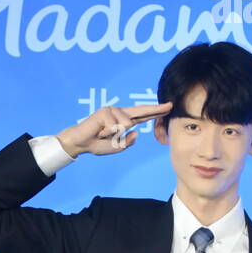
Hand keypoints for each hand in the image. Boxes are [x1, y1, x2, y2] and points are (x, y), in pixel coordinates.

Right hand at [56, 101, 172, 157]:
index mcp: (124, 120)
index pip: (143, 116)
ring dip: (114, 134)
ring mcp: (113, 110)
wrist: (81, 144)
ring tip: (103, 134)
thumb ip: (127, 142)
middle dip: (156, 109)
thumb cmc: (97, 144)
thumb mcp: (116, 147)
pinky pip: (115, 126)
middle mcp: (120, 113)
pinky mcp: (105, 111)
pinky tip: (99, 131)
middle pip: (141, 111)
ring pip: (126, 124)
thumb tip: (136, 132)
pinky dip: (107, 133)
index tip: (168, 107)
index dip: (156, 112)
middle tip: (170, 106)